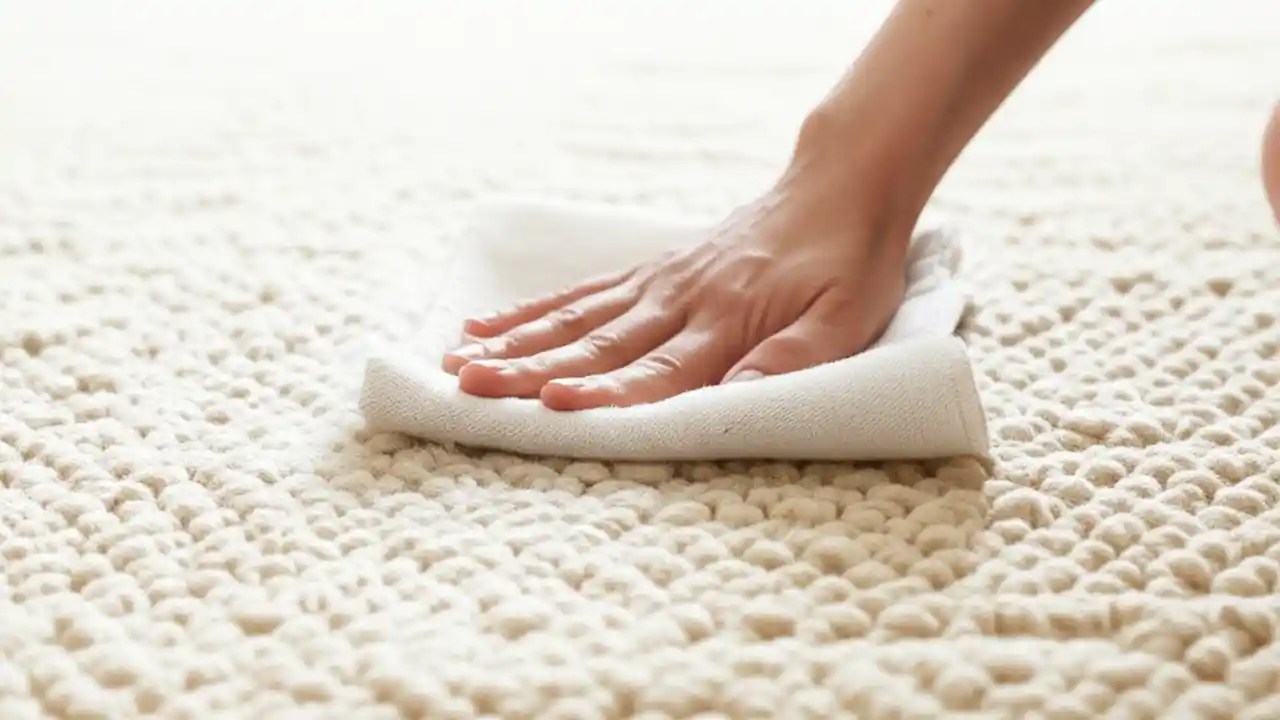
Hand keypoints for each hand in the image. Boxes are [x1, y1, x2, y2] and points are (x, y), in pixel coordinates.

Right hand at [441, 168, 912, 410]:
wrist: (839, 188)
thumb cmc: (848, 264)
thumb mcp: (844, 320)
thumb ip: (791, 361)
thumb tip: (737, 403)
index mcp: (726, 322)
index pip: (657, 370)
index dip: (605, 393)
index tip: (551, 404)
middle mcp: (679, 301)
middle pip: (596, 345)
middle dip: (529, 370)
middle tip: (469, 387)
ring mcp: (659, 283)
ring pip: (576, 318)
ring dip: (516, 342)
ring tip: (458, 361)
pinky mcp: (651, 271)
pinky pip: (584, 293)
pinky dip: (535, 309)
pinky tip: (492, 322)